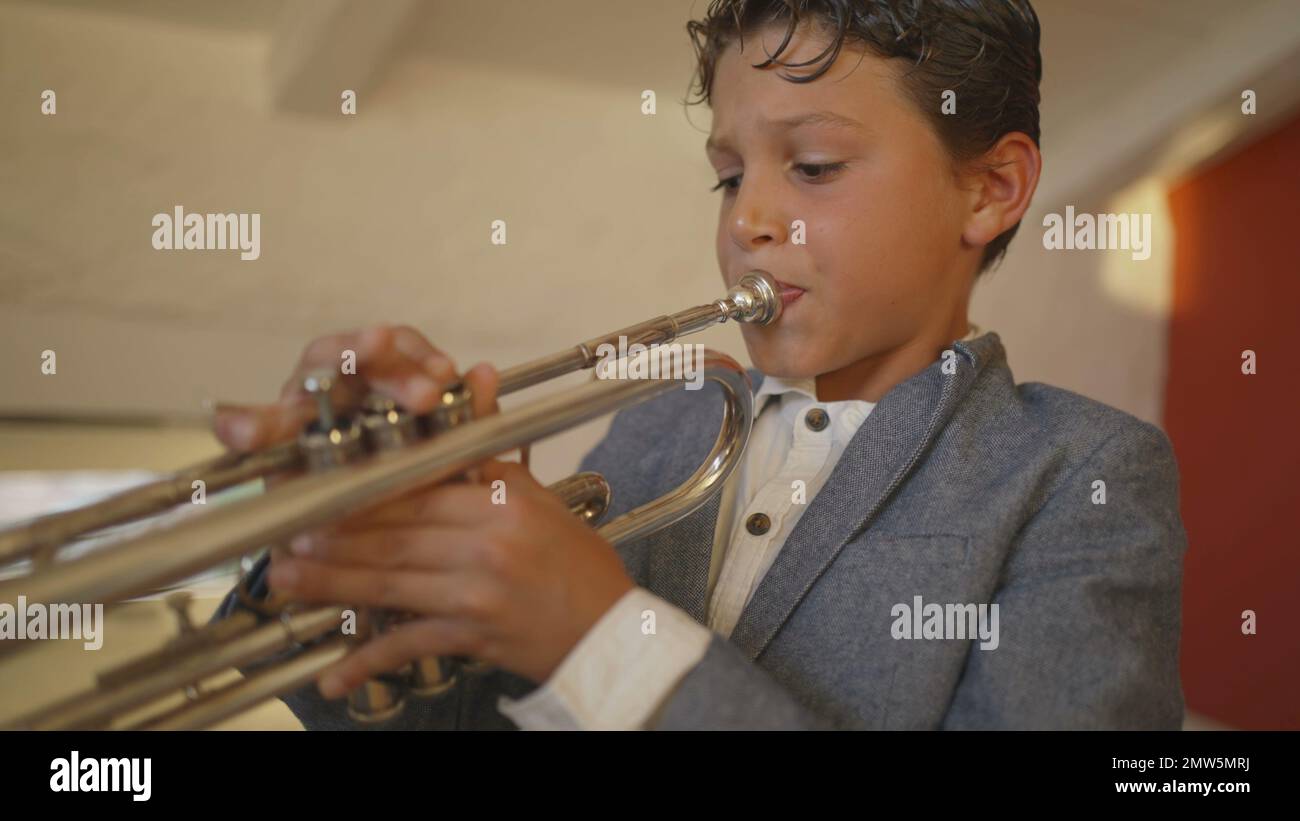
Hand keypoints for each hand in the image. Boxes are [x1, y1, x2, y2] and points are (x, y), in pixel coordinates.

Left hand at [209, 324, 635, 690]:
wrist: (608, 632)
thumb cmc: (573, 562)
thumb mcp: (537, 493)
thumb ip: (492, 444)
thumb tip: (476, 375)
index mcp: (501, 502)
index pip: (418, 490)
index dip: (363, 494)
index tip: (320, 493)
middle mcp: (486, 544)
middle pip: (394, 536)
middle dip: (333, 537)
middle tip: (285, 535)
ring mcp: (478, 594)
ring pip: (391, 584)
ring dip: (334, 584)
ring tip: (289, 579)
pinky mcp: (474, 638)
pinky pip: (412, 644)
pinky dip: (371, 659)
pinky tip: (335, 673)